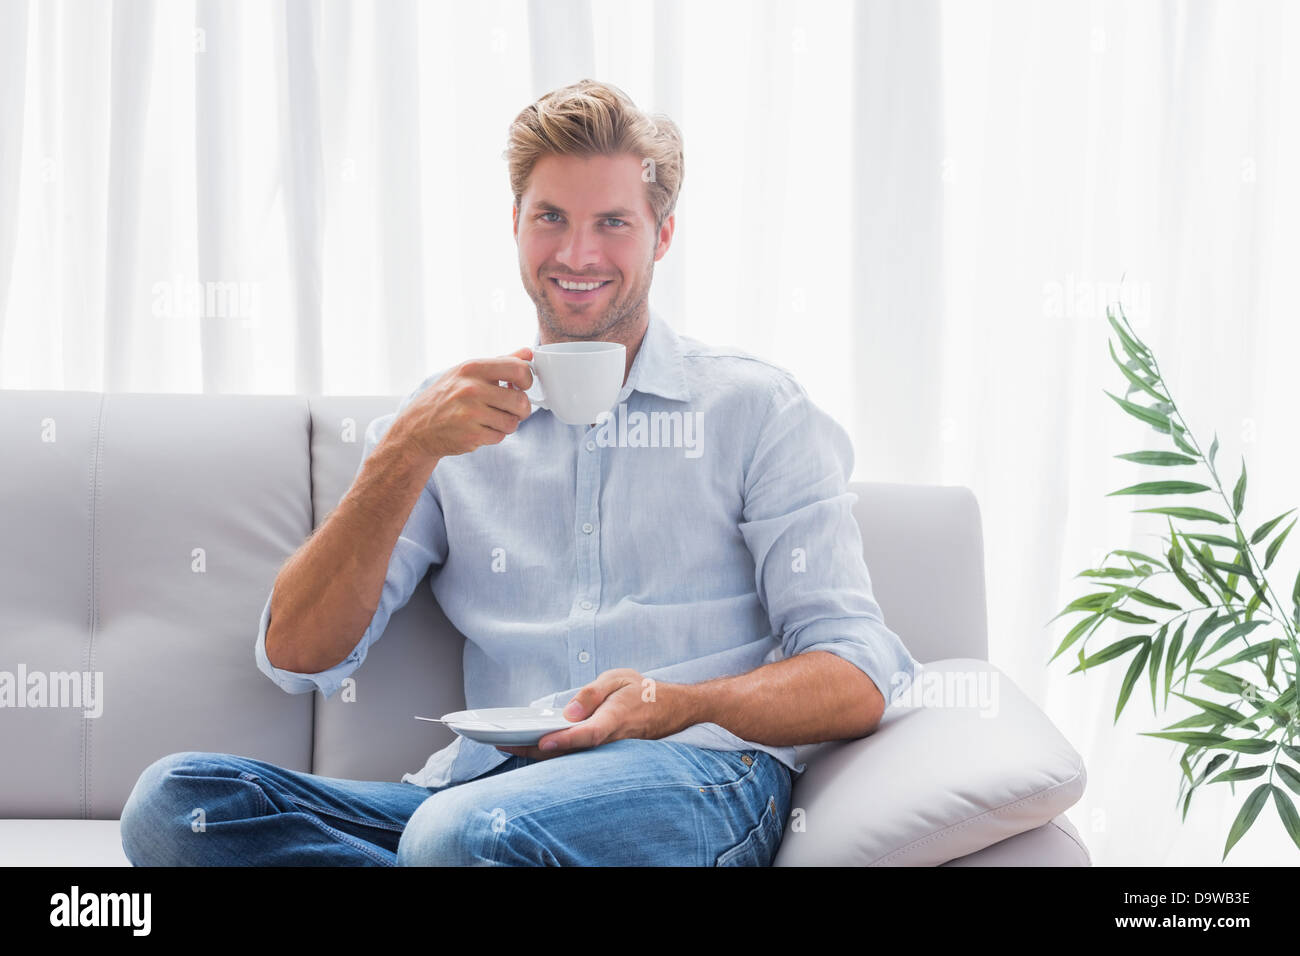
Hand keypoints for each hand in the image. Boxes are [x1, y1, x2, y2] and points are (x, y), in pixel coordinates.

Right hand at [392, 348, 534, 460]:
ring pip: (512, 422)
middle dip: (521, 408)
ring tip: (492, 419)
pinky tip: (480, 429)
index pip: (518, 369)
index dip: (527, 380)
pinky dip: (494, 435)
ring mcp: (470, 414)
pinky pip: (500, 437)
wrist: (417, 428)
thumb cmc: (445, 397)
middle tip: (512, 409)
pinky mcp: (470, 436)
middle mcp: (471, 389)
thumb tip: (528, 353)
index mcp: (472, 368)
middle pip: (520, 401)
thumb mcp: (468, 372)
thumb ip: (500, 362)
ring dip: (507, 424)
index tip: (522, 386)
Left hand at [496, 668, 684, 760]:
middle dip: (536, 750)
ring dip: (539, 753)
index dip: (566, 739)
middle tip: (503, 742)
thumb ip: (593, 693)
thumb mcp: (619, 678)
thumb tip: (569, 711)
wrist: (671, 709)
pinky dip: (553, 754)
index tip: (543, 741)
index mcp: (616, 717)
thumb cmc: (642, 691)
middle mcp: (611, 739)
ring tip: (508, 743)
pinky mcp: (604, 753)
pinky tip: (532, 747)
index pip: (589, 733)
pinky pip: (577, 757)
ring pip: (571, 758)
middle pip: (571, 752)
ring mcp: (608, 750)